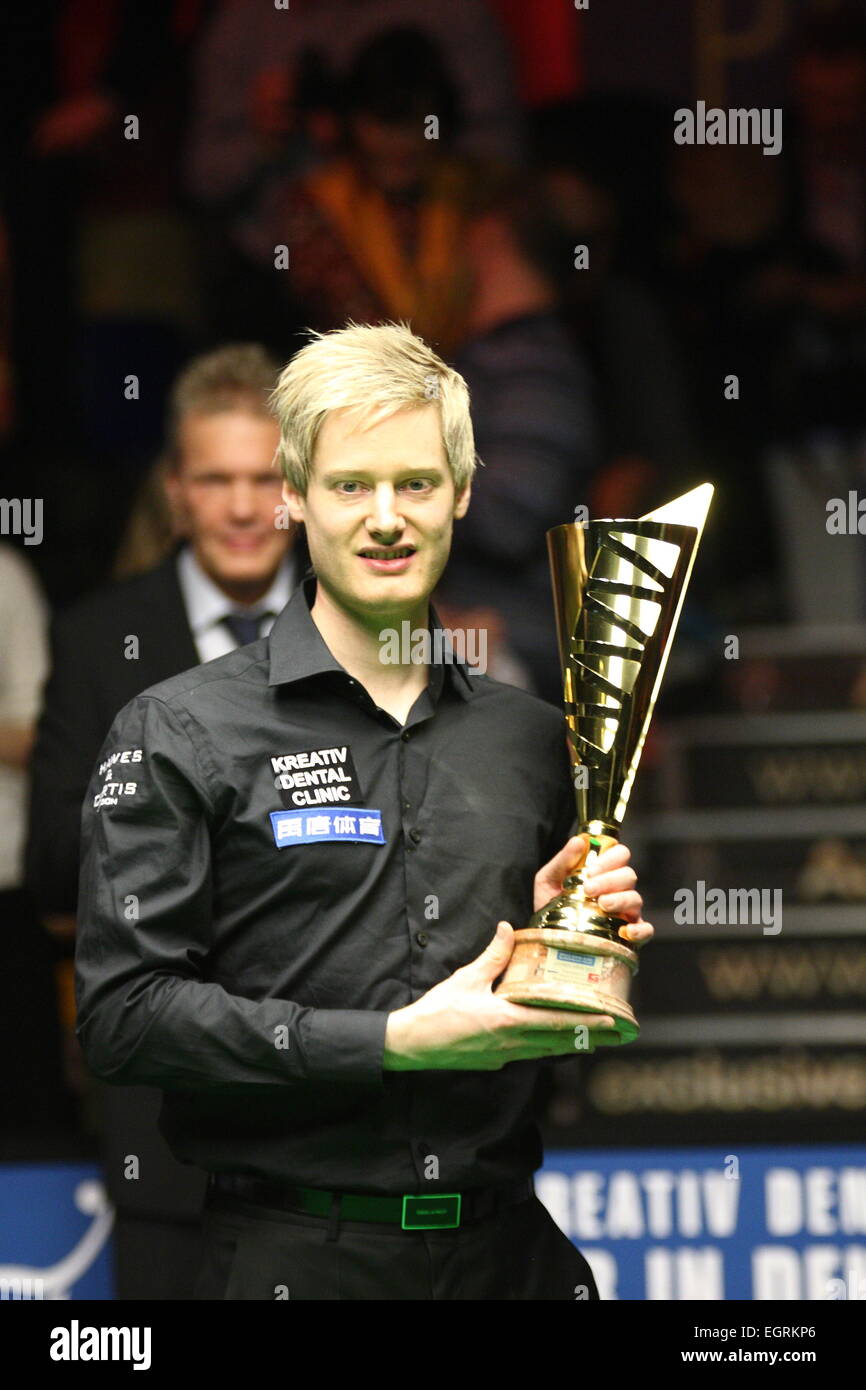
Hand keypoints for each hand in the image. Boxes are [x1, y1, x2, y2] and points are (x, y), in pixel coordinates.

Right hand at [383, 922, 619, 1070]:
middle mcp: (511, 1043)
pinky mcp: (493, 1060)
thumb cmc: (437, 1011)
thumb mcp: (466, 978)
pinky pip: (527, 1054)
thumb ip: (493, 956)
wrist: (411, 1044)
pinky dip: (545, 1047)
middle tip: (614, 1034)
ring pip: (545, 1051)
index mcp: (508, 1021)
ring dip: (569, 1044)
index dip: (585, 1022)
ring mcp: (503, 1055)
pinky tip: (549, 1041)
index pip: (556, 1023)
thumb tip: (508, 928)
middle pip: (558, 1042)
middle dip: (588, 1037)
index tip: (610, 1021)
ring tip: (591, 1038)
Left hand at [534, 834, 653, 946]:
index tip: (590, 870)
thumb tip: (578, 841)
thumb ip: (563, 861)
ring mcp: (626, 911)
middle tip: (588, 889)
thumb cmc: (550, 903)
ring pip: (635, 899)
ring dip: (620, 899)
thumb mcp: (548, 879)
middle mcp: (618, 889)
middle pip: (629, 875)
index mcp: (604, 872)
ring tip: (602, 905)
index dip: (609, 859)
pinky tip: (626, 931)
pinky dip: (641, 930)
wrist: (546, 936)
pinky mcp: (628, 935)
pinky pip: (645, 930)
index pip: (620, 854)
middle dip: (609, 880)